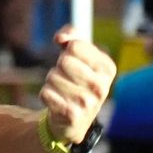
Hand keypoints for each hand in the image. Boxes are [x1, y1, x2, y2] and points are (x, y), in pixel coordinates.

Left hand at [40, 26, 115, 144]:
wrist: (74, 117)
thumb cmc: (75, 78)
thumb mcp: (79, 54)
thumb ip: (71, 35)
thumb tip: (60, 38)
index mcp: (107, 68)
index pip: (75, 46)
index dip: (67, 51)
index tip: (72, 59)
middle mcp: (102, 86)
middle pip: (63, 61)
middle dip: (59, 67)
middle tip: (67, 78)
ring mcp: (88, 102)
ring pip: (52, 77)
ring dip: (51, 82)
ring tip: (63, 91)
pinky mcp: (72, 115)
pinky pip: (45, 93)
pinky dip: (46, 96)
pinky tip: (58, 102)